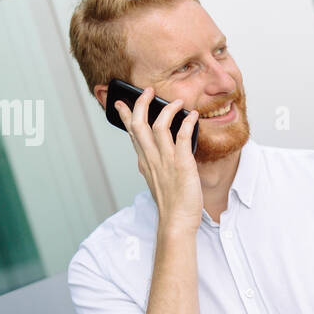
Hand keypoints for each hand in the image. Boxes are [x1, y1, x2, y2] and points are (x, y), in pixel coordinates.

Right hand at [113, 85, 201, 234]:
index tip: (120, 103)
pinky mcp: (182, 164)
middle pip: (138, 125)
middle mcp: (152, 159)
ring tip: (176, 101)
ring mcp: (166, 161)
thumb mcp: (158, 180)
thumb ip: (156, 165)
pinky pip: (182, 137)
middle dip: (141, 104)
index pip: (131, 134)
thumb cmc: (171, 204)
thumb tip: (161, 152)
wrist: (177, 222)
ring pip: (158, 126)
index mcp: (145, 163)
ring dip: (167, 110)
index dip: (125, 116)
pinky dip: (187, 123)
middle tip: (147, 91)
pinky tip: (193, 116)